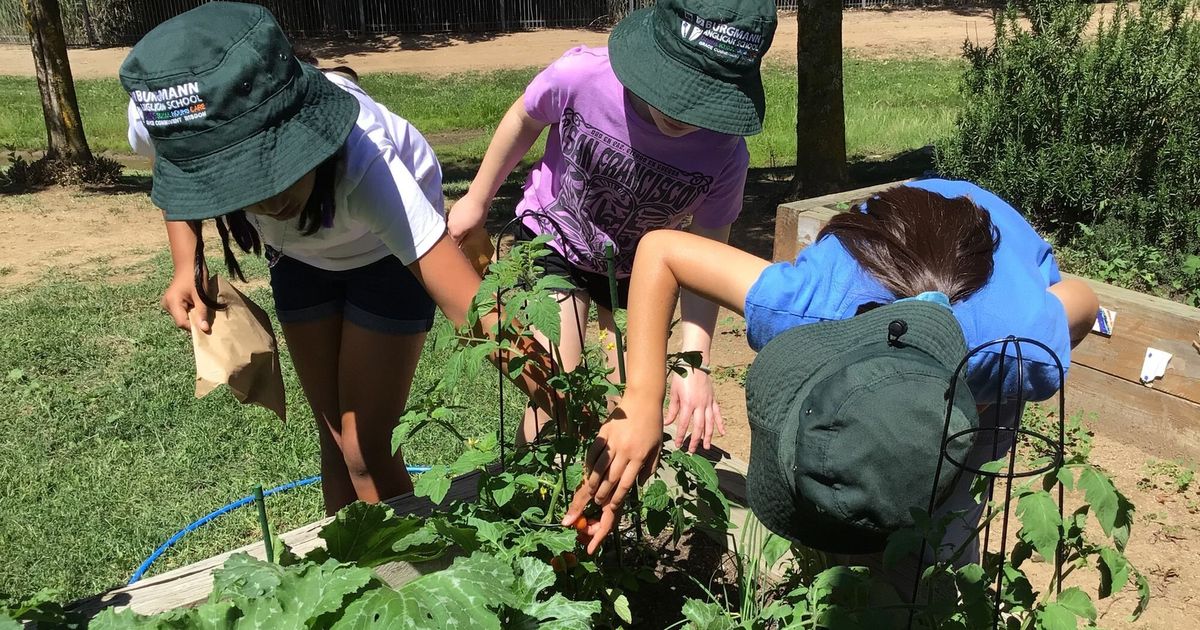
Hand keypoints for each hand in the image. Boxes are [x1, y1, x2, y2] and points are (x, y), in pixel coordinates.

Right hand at [161, 273, 209, 332]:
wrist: (188, 264)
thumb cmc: (195, 277)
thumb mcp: (201, 296)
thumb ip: (202, 313)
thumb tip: (204, 329)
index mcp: (172, 302)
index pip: (182, 323)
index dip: (194, 327)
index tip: (206, 328)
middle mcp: (167, 305)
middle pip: (182, 321)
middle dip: (194, 321)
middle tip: (206, 317)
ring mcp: (168, 304)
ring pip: (182, 317)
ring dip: (193, 316)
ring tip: (201, 308)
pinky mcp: (171, 303)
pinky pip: (182, 312)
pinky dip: (190, 312)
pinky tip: (197, 306)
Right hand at [447, 193, 487, 245]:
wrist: (476, 199)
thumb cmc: (478, 216)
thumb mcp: (475, 230)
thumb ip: (467, 238)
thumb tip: (463, 244)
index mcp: (455, 232)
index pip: (454, 243)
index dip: (458, 246)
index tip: (462, 248)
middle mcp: (449, 225)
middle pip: (451, 234)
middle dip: (457, 237)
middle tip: (464, 237)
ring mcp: (450, 216)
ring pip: (451, 226)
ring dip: (456, 228)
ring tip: (465, 226)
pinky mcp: (452, 210)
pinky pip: (453, 218)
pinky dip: (457, 220)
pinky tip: (464, 218)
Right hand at [561, 395, 663, 553]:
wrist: (643, 400)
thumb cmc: (652, 425)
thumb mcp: (657, 448)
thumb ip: (650, 467)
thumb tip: (640, 483)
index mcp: (639, 457)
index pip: (626, 483)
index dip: (617, 497)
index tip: (611, 507)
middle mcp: (625, 451)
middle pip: (611, 479)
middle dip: (603, 494)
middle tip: (597, 503)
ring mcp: (613, 442)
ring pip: (600, 468)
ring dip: (593, 483)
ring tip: (589, 493)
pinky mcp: (603, 433)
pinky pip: (593, 452)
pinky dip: (589, 464)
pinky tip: (587, 472)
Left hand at [665, 367, 723, 452]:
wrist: (694, 364)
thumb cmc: (681, 377)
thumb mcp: (674, 392)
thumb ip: (673, 409)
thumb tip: (667, 422)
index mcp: (688, 404)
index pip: (684, 424)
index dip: (681, 436)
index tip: (678, 445)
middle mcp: (700, 405)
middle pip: (699, 427)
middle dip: (695, 440)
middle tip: (691, 450)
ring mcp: (708, 403)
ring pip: (710, 423)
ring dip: (708, 436)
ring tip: (706, 447)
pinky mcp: (713, 400)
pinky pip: (718, 414)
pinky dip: (720, 424)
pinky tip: (722, 433)